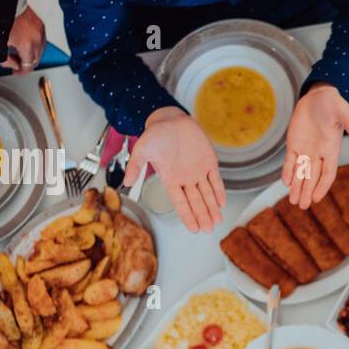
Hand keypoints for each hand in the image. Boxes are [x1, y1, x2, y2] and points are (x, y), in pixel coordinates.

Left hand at [2, 6, 45, 73]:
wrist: (4, 1)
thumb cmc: (1, 18)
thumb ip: (6, 59)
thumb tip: (13, 65)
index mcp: (27, 45)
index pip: (28, 66)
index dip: (21, 72)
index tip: (15, 72)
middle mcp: (37, 38)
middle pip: (36, 60)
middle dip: (26, 64)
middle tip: (16, 64)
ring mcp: (40, 31)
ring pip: (40, 51)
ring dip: (31, 54)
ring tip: (19, 53)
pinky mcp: (40, 24)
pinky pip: (41, 40)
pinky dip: (35, 44)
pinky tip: (25, 43)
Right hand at [125, 106, 225, 232]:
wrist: (170, 119)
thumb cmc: (156, 135)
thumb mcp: (142, 149)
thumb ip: (135, 166)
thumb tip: (126, 182)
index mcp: (171, 179)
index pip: (180, 203)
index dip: (187, 216)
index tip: (193, 229)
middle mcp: (186, 178)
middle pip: (196, 202)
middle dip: (202, 216)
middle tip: (208, 229)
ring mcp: (198, 171)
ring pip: (207, 194)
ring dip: (212, 208)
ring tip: (217, 221)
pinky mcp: (209, 161)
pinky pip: (216, 179)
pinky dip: (219, 191)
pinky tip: (222, 202)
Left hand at [281, 84, 348, 208]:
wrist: (318, 96)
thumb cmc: (333, 103)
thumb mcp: (342, 110)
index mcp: (332, 149)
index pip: (328, 173)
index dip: (322, 186)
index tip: (316, 198)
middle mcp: (319, 153)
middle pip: (313, 177)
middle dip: (307, 191)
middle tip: (302, 206)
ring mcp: (306, 149)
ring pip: (300, 172)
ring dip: (296, 186)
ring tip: (293, 201)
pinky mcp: (294, 143)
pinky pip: (290, 160)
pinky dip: (287, 171)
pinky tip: (285, 182)